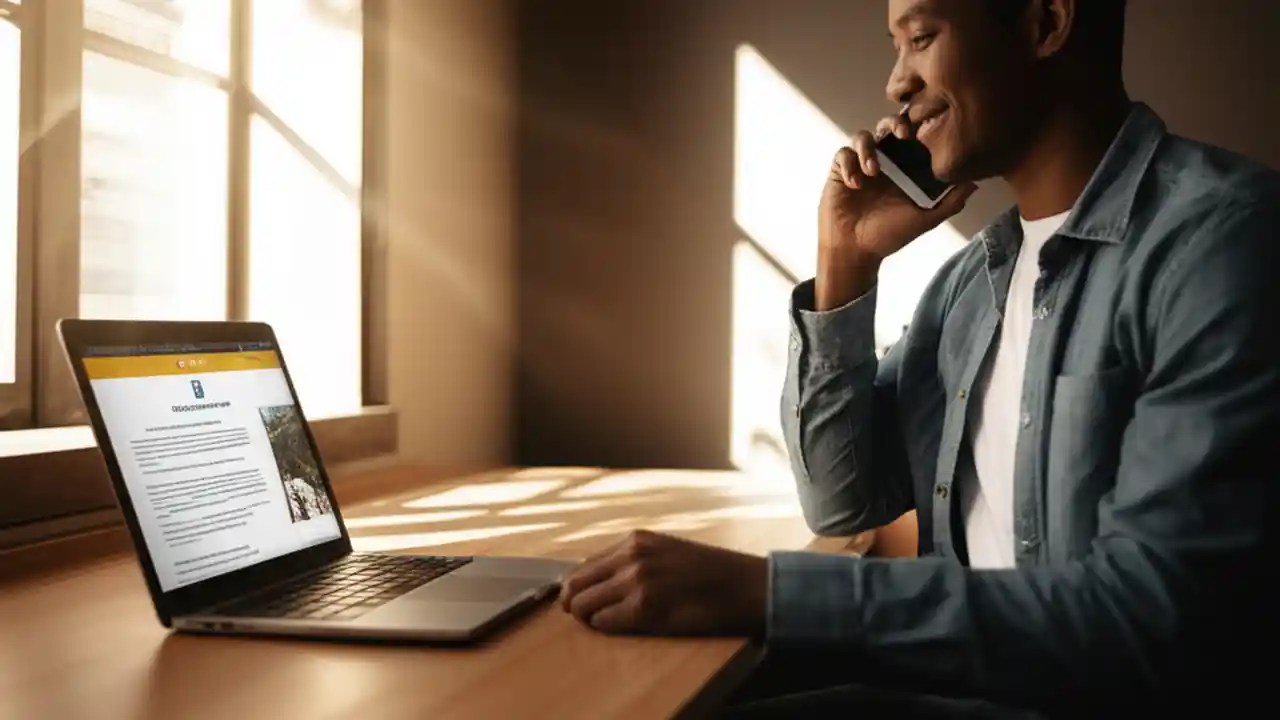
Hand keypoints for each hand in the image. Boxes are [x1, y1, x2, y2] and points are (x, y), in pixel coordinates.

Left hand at [558, 530, 767, 635]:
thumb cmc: (709, 573)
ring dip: (588, 618)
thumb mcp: (666, 551)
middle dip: (574, 603)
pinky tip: (622, 626)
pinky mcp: (643, 606)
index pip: (584, 565)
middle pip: (575, 584)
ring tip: (604, 622)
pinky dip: (605, 628)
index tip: (581, 601)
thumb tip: (600, 581)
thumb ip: (634, 560)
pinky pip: (603, 622)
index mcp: (635, 540)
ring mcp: (635, 580)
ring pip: (583, 604)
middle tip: (585, 617)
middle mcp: (630, 555)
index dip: (578, 587)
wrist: (744, 586)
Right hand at [816, 114, 977, 309]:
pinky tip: (855, 184)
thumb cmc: (889, 236)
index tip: (925, 132)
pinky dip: (849, 164)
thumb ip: (950, 203)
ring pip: (863, 137)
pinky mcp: (840, 172)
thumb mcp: (924, 220)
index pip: (912, 137)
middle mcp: (883, 162)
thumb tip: (976, 183)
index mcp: (904, 168)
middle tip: (903, 133)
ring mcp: (860, 165)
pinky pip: (843, 154)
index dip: (918, 127)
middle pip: (887, 127)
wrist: (855, 251)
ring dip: (868, 148)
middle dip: (894, 123)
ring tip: (873, 170)